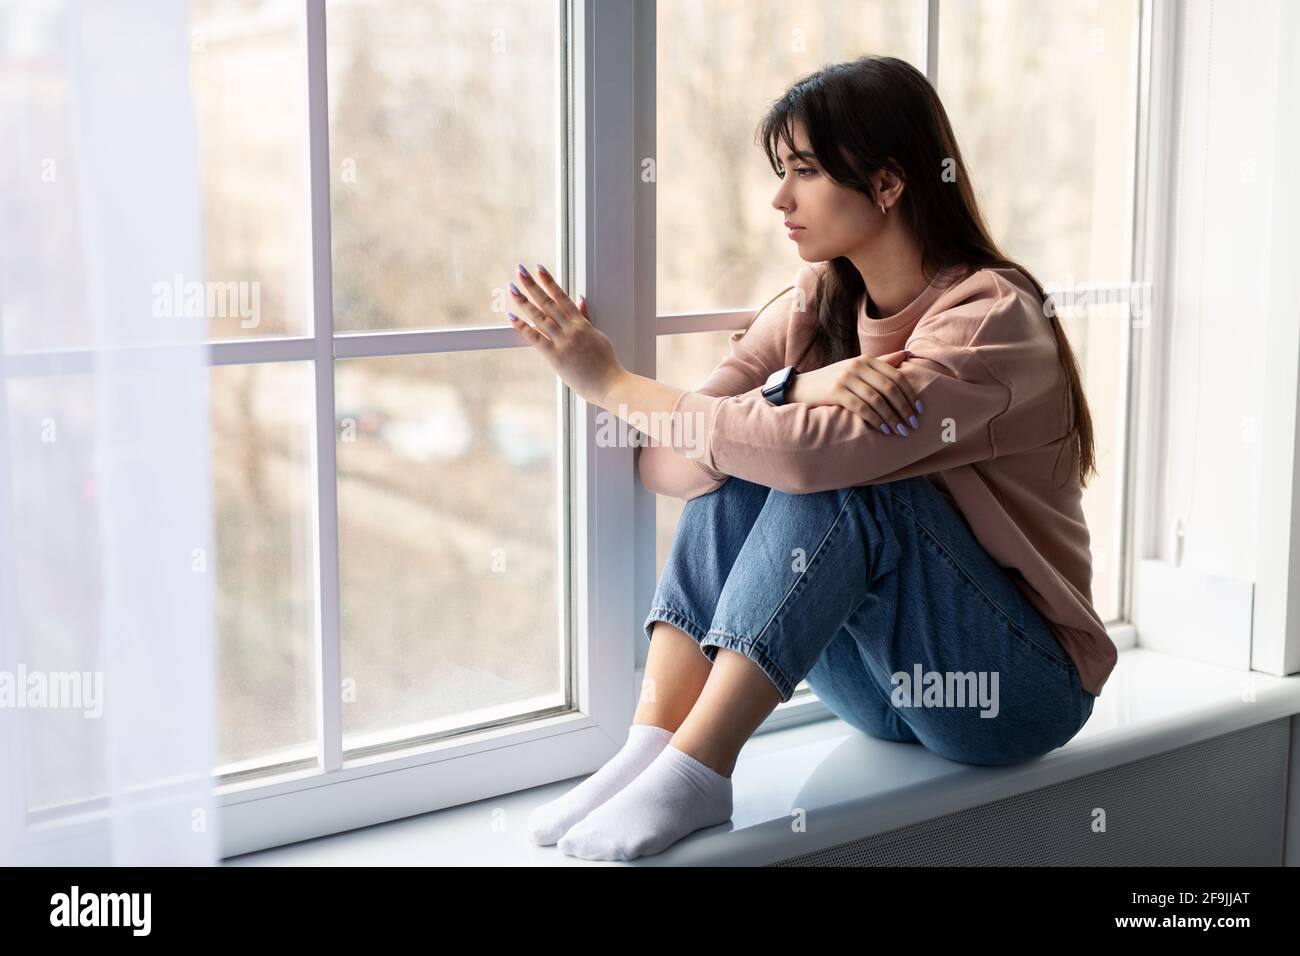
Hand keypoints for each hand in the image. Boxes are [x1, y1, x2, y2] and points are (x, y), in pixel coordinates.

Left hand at [506, 264, 625, 405]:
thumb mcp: (598, 337)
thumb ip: (586, 319)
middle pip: (548, 302)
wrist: (610, 384)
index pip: (562, 297)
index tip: (539, 268)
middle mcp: (571, 329)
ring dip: (524, 301)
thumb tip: (580, 301)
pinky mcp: (556, 356)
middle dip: (533, 285)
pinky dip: (522, 326)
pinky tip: (512, 316)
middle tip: (520, 270)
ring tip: (512, 288)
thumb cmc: (606, 364)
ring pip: (540, 316)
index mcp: (582, 324)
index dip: (549, 282)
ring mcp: (563, 342)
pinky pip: (535, 338)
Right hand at [787, 350, 922, 435]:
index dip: (910, 394)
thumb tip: (906, 354)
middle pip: (890, 387)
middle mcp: (858, 365)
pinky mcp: (836, 391)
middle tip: (913, 424)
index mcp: (866, 359)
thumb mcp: (856, 368)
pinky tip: (883, 429)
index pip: (896, 376)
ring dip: (892, 417)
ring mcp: (846, 377)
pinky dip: (875, 419)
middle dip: (904, 408)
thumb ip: (881, 362)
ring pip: (877, 399)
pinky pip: (862, 407)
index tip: (919, 410)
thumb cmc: (832, 381)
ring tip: (900, 430)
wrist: (800, 387)